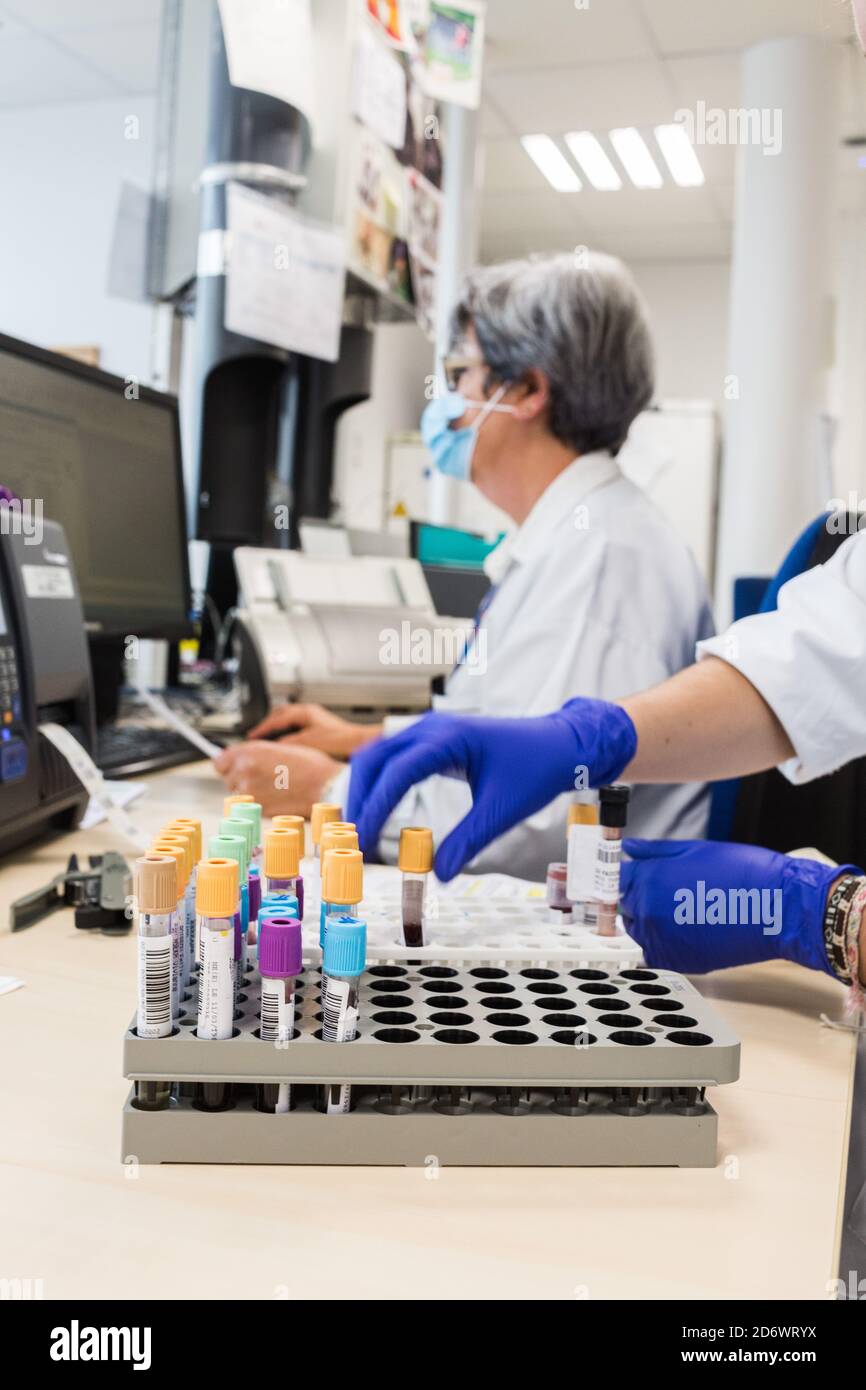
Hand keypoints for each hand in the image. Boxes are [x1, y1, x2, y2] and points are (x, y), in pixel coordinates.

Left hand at [213, 741, 340, 817]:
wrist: (324, 786)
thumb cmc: (310, 765)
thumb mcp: (278, 747)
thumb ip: (254, 752)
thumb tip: (240, 757)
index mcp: (248, 753)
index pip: (219, 762)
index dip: (228, 764)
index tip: (232, 766)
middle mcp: (245, 772)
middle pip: (228, 779)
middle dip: (241, 778)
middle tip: (262, 776)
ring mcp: (250, 793)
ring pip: (238, 795)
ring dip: (250, 792)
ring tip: (272, 786)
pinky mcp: (259, 809)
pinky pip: (252, 806)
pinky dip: (260, 803)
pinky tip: (277, 796)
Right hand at [246, 702, 380, 757]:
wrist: (359, 744)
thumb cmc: (339, 740)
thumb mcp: (307, 742)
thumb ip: (288, 742)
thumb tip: (274, 745)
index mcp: (304, 712)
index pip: (276, 718)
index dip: (262, 728)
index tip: (251, 736)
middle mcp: (309, 713)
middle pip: (281, 716)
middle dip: (268, 725)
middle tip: (256, 735)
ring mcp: (315, 720)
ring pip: (289, 722)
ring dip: (278, 730)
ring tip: (268, 740)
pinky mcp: (319, 730)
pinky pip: (297, 729)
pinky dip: (287, 736)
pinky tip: (286, 746)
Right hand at [347, 698, 636, 879]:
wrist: (561, 744)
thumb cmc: (537, 769)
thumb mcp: (502, 811)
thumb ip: (467, 842)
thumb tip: (436, 875)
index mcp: (449, 738)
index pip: (397, 771)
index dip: (376, 805)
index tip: (362, 837)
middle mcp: (432, 728)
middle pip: (374, 759)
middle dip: (359, 798)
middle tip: (350, 840)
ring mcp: (430, 731)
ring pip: (378, 757)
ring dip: (365, 790)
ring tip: (358, 830)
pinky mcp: (433, 741)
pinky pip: (394, 759)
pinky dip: (379, 783)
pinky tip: (378, 811)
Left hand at [619, 838, 858, 975]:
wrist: (777, 907)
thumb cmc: (742, 872)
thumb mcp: (693, 849)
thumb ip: (655, 851)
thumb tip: (630, 847)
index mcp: (649, 880)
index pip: (616, 880)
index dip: (626, 875)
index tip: (634, 874)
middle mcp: (649, 913)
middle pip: (625, 906)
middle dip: (637, 897)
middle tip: (666, 890)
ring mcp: (663, 941)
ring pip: (639, 932)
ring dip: (649, 921)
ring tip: (680, 908)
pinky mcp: (680, 962)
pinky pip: (656, 954)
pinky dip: (663, 944)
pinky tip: (685, 930)